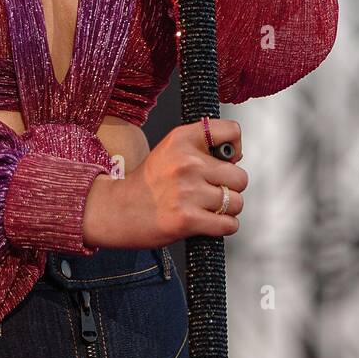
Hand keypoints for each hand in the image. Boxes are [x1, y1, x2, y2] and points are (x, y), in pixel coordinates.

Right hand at [83, 118, 246, 248]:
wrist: (117, 210)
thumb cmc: (148, 183)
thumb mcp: (170, 150)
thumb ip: (201, 147)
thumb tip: (236, 158)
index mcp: (182, 139)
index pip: (231, 131)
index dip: (235, 148)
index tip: (225, 160)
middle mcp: (187, 162)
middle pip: (240, 176)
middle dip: (232, 187)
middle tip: (212, 191)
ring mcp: (187, 191)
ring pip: (236, 202)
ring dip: (227, 209)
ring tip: (206, 208)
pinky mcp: (187, 219)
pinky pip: (229, 224)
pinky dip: (224, 226)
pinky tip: (208, 222)